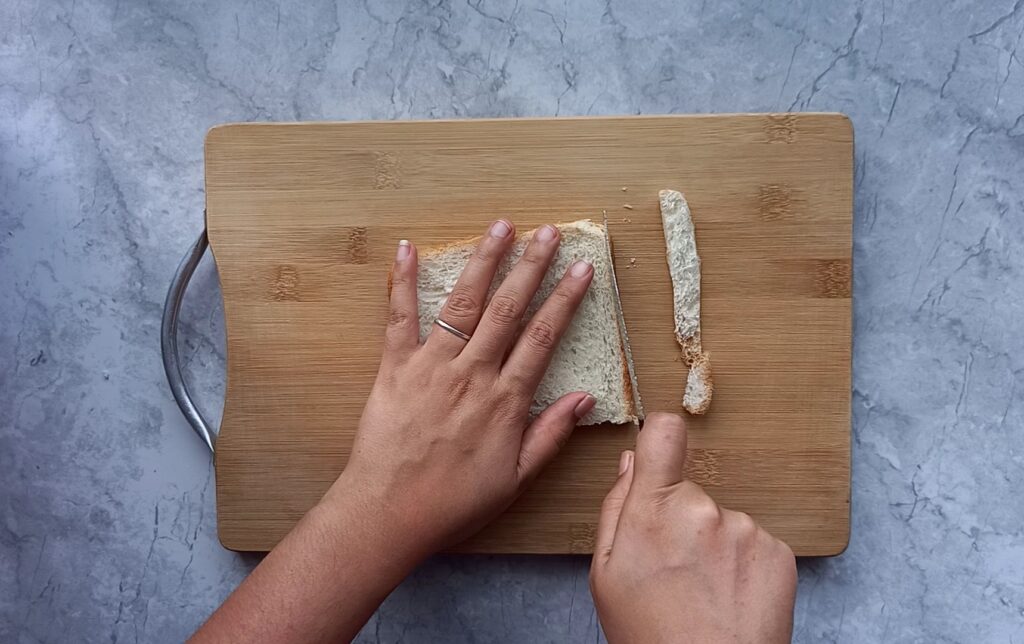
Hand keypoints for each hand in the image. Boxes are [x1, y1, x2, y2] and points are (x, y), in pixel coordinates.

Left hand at [325, 219, 595, 558]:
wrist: (389, 513)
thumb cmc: (453, 503)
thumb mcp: (516, 479)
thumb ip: (551, 435)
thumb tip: (586, 398)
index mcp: (506, 400)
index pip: (543, 337)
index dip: (565, 299)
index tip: (582, 268)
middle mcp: (472, 374)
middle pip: (508, 309)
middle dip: (531, 265)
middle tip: (549, 231)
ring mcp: (432, 366)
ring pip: (463, 304)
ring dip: (483, 262)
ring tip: (501, 226)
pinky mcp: (394, 368)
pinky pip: (399, 318)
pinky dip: (403, 282)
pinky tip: (407, 249)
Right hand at [590, 413, 796, 643]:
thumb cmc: (649, 635)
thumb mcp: (606, 574)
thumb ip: (615, 508)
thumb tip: (632, 462)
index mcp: (653, 508)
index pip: (664, 433)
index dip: (661, 437)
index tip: (662, 450)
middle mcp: (703, 508)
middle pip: (691, 492)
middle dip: (683, 522)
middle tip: (676, 572)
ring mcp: (746, 529)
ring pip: (724, 522)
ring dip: (717, 548)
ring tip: (705, 595)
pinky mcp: (779, 552)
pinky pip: (755, 544)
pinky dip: (745, 567)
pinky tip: (732, 600)